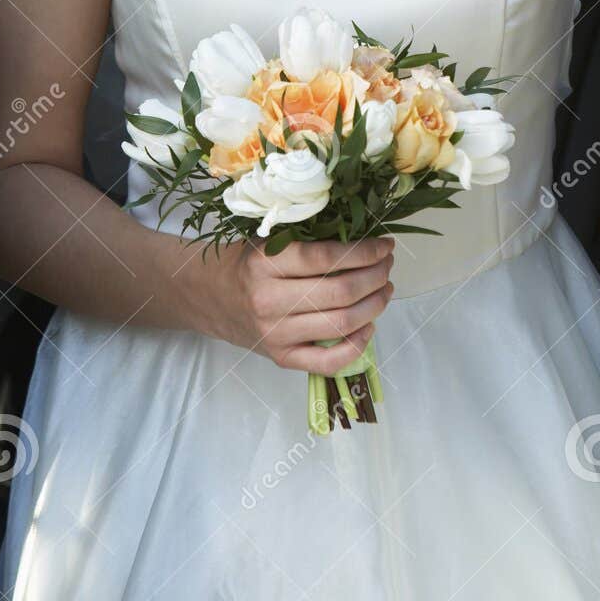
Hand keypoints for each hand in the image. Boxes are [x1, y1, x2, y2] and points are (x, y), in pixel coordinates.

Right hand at [182, 232, 395, 374]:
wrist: (211, 296)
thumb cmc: (249, 263)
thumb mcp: (269, 240)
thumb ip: (309, 239)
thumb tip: (367, 239)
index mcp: (265, 263)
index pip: (327, 257)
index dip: (365, 252)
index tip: (385, 245)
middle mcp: (269, 300)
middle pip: (341, 292)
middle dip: (375, 276)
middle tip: (387, 266)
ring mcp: (275, 334)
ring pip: (342, 323)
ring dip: (374, 305)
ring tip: (384, 289)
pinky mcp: (281, 358)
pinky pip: (329, 361)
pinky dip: (357, 346)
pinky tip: (368, 326)